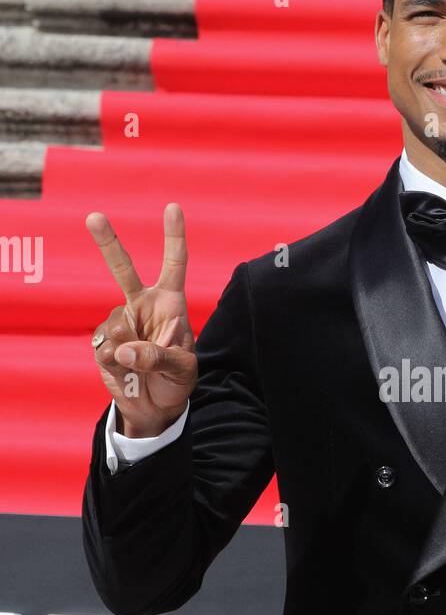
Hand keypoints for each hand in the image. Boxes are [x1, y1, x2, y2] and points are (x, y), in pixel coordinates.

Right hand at [86, 203, 197, 436]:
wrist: (155, 406)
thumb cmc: (177, 382)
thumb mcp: (182, 370)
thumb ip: (158, 357)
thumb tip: (124, 350)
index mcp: (170, 304)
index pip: (174, 266)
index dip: (174, 238)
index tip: (172, 208)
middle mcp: (142, 306)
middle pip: (123, 270)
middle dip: (108, 242)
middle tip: (94, 216)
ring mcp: (119, 322)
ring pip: (116, 327)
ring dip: (129, 352)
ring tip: (141, 367)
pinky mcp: (100, 342)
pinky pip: (104, 348)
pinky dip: (116, 364)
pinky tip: (125, 371)